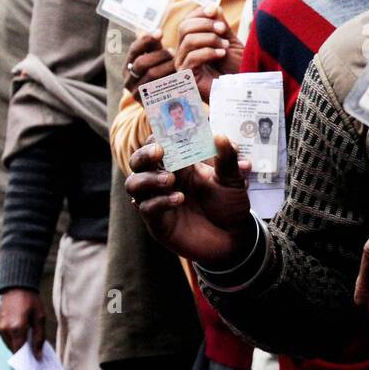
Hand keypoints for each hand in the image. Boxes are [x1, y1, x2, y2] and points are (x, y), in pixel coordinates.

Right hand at [0, 288, 45, 354]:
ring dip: (18, 345)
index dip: (27, 359)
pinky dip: (14, 339)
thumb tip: (38, 355)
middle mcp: (5, 330)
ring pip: (9, 344)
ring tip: (30, 343)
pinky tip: (23, 335)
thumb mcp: (40, 318)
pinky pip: (6, 338)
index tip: (35, 362)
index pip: (19, 351)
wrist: (17, 287)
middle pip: (14, 349)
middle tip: (35, 353)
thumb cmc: (31, 301)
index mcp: (16, 328)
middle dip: (24, 352)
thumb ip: (39, 338)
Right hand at [125, 30, 175, 99]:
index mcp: (128, 68)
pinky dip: (172, 79)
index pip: (134, 50)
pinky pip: (161, 87)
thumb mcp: (155, 61)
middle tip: (172, 51)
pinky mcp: (148, 103)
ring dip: (167, 65)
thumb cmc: (161, 76)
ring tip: (177, 62)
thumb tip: (158, 32)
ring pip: (152, 74)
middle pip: (142, 62)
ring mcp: (137, 94)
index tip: (160, 32)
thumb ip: (154, 47)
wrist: (163, 105)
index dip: (146, 39)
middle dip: (159, 54)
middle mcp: (128, 81)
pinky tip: (180, 75)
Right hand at [125, 134, 254, 268]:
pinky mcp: (158, 222)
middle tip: (160, 152)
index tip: (166, 131)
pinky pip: (147, 208)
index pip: (159, 142)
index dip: (159, 135)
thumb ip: (228, 158)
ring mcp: (158, 200)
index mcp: (180, 163)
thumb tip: (220, 136)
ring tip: (170, 180)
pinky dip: (160, 201)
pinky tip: (179, 199)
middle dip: (144, 154)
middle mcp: (164, 179)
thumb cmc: (230, 203)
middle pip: (138, 161)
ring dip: (148, 178)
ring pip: (134, 183)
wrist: (234, 237)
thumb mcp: (233, 179)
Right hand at [175, 4, 242, 100]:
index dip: (200, 13)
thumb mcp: (229, 42)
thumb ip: (220, 25)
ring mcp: (183, 65)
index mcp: (192, 43)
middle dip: (205, 24)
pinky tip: (221, 54)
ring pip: (188, 40)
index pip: (188, 21)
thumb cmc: (236, 69)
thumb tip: (212, 6)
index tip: (215, 10)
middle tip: (223, 29)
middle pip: (184, 27)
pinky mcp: (187, 77)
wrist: (240, 91)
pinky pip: (192, 57)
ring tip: (224, 46)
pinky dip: (209, 51)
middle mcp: (184, 53)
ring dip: (210, 39)